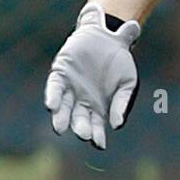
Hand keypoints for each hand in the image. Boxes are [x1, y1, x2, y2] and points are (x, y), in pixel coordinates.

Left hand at [44, 2, 140, 149]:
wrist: (108, 36)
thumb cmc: (120, 61)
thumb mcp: (127, 82)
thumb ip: (122, 101)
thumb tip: (117, 124)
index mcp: (98, 107)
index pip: (96, 126)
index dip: (97, 135)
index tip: (99, 144)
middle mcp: (81, 101)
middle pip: (79, 119)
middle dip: (81, 127)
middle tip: (83, 134)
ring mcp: (70, 88)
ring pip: (63, 107)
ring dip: (61, 118)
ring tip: (60, 127)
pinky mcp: (60, 74)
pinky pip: (54, 87)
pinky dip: (53, 96)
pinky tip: (52, 105)